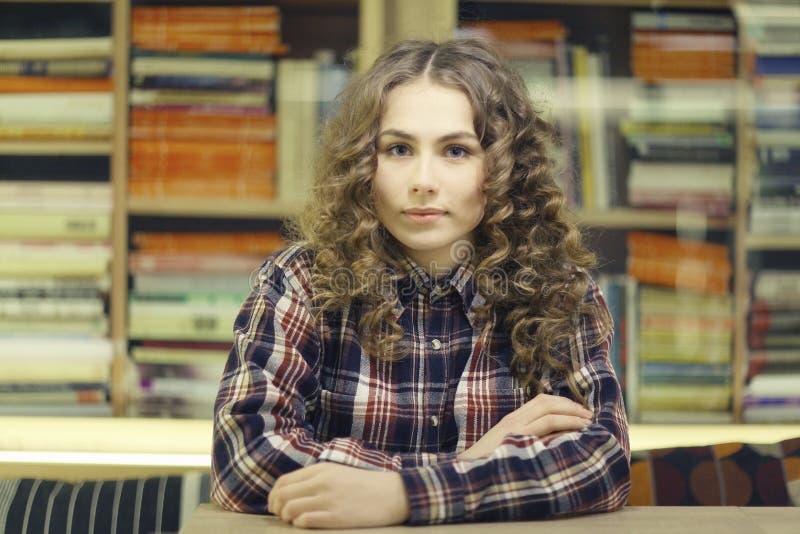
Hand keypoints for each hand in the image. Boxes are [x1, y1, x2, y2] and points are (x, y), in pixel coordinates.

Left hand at [267, 463, 409, 527]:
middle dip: (276, 508)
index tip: (275, 505)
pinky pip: (304, 521)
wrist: (390, 494)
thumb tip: (289, 491)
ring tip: (294, 521)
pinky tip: (305, 524)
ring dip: (287, 517)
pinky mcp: (335, 517)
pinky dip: (299, 524)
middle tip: (282, 515)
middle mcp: (321, 482)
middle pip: (283, 496)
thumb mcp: (336, 472)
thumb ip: (314, 478)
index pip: (283, 482)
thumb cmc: (363, 484)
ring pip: (290, 509)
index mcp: (320, 470)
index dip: (273, 496)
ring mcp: (327, 499)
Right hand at [459, 393, 592, 459]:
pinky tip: (578, 429)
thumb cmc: (488, 464)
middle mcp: (515, 418)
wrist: (468, 472)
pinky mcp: (519, 437)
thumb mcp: (509, 447)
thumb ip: (526, 440)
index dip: (562, 402)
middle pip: (546, 401)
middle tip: (589, 414)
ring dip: (572, 413)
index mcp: (512, 419)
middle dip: (571, 405)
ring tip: (588, 421)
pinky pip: (547, 425)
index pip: (540, 400)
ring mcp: (516, 427)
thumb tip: (551, 441)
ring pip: (549, 410)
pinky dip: (566, 423)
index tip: (578, 410)